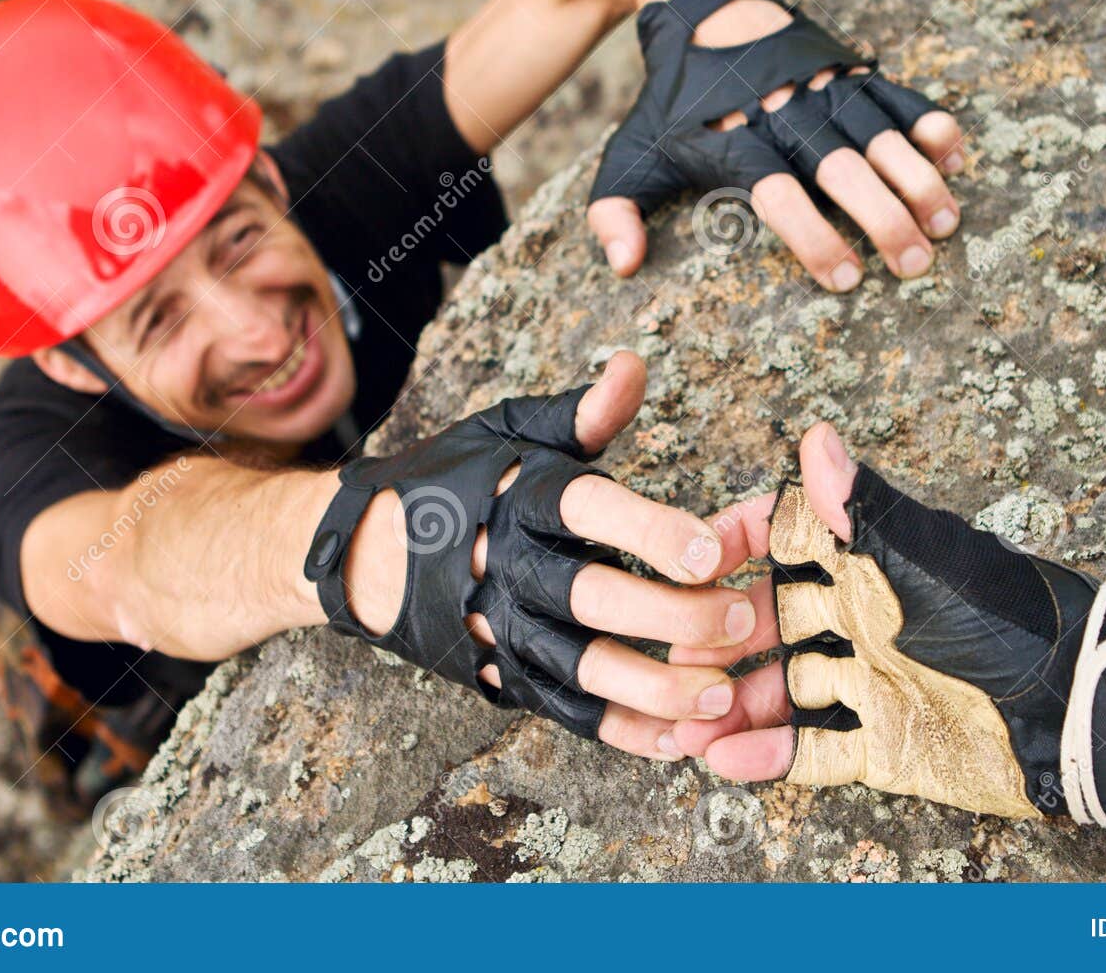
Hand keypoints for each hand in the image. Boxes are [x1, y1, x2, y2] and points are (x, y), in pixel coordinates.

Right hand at [314, 352, 757, 760]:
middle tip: (737, 618)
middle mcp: (510, 567)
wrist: (368, 548)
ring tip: (722, 693)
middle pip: (594, 600)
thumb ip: (583, 414)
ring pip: (585, 670)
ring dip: (658, 687)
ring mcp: (505, 630)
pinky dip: (623, 732)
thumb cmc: (460, 480)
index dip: (650, 530)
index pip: (586, 511)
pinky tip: (678, 739)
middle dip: (671, 615)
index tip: (712, 548)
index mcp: (521, 498)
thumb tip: (632, 368)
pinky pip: (568, 714)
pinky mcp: (505, 675)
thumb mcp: (513, 432)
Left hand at [587, 0, 966, 290]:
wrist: (705, 1)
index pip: (779, 195)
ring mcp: (826, 89)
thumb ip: (616, 213)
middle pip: (843, 170)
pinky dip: (929, 122)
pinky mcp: (851, 69)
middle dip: (884, 219)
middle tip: (915, 264)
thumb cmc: (672, 100)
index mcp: (736, 142)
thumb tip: (623, 264)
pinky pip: (899, 96)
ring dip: (919, 179)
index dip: (812, 238)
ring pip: (882, 136)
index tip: (843, 281)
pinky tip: (955, 157)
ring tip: (946, 223)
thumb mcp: (631, 151)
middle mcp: (786, 115)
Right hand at [669, 422, 1093, 817]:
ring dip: (733, 705)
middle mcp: (864, 620)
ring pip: (783, 692)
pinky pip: (818, 752)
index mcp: (871, 565)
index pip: (785, 540)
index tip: (683, 559)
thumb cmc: (1008, 624)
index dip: (734, 544)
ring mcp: (873, 684)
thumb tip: (814, 437)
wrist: (1078, 714)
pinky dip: (772, 758)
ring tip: (685, 725)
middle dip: (717, 637)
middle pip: (769, 623)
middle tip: (673, 657)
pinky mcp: (889, 744)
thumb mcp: (925, 563)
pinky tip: (725, 760)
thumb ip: (862, 509)